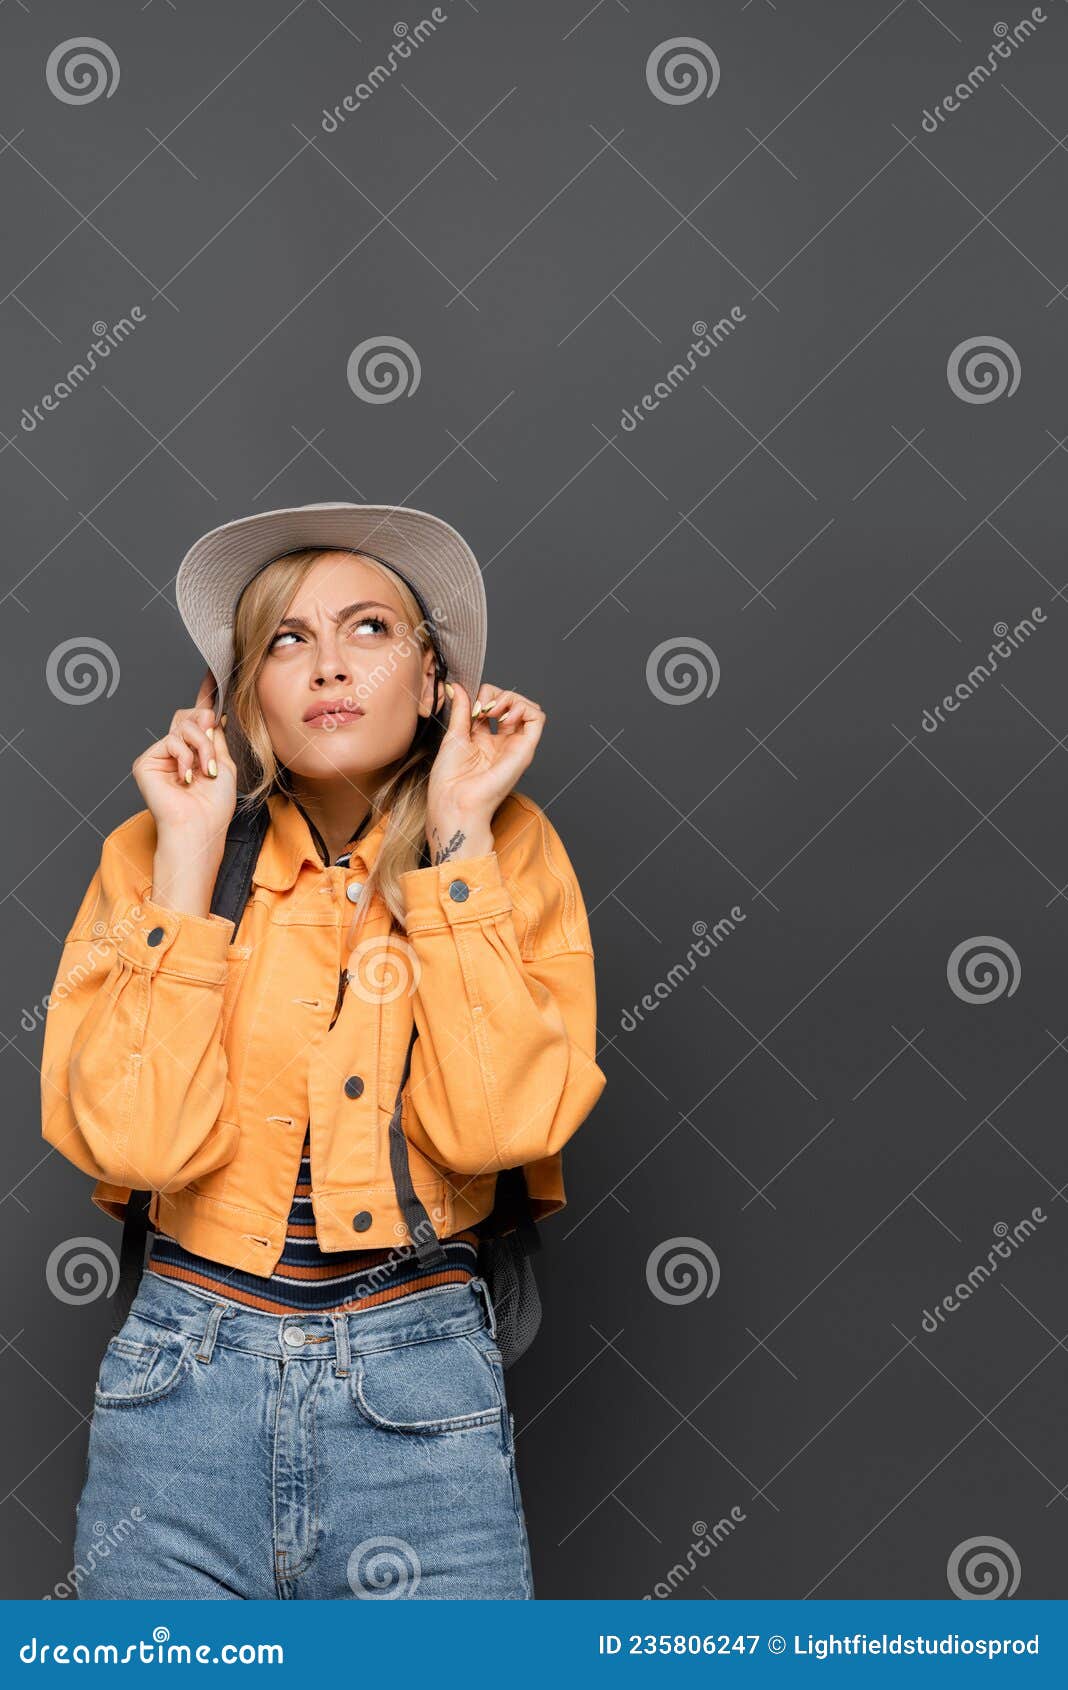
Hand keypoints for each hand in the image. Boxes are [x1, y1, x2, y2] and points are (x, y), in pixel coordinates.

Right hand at [133, 668, 236, 868]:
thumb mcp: (224, 765)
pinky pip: (171, 740)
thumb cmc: (213, 806)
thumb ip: (216, 738)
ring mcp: (159, 755)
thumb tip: (213, 713)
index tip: (214, 675)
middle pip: (189, 716)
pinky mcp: (145, 761)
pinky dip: (186, 757)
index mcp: (194, 751)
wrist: (199, 828)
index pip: (198, 718)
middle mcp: (175, 750)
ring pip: (183, 726)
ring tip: (206, 771)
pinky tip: (187, 777)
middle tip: (212, 748)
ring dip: (202, 747)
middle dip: (206, 729)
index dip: (205, 696)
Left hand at [425, 681, 544, 855]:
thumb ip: (462, 710)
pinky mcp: (525, 750)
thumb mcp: (455, 734)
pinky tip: (504, 716)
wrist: (454, 801)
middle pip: (513, 703)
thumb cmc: (450, 780)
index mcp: (486, 739)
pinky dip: (524, 708)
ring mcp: (515, 745)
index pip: (495, 704)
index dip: (484, 697)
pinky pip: (538, 719)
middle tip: (481, 708)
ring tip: (493, 711)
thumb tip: (459, 687)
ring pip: (529, 707)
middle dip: (497, 694)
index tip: (469, 708)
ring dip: (511, 698)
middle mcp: (503, 741)